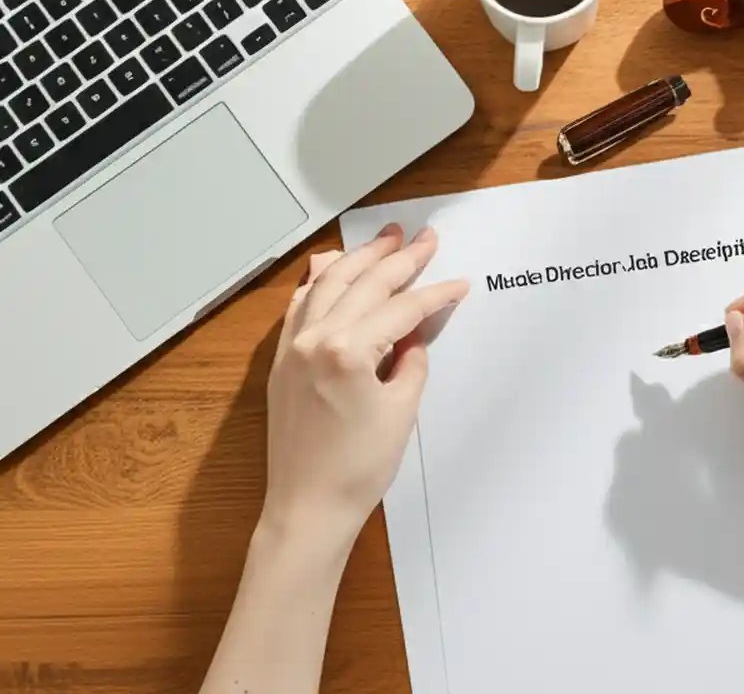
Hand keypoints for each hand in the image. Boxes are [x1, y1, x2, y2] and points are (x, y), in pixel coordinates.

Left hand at [263, 224, 468, 544]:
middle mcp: (314, 339)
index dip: (434, 293)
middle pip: (363, 283)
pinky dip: (320, 283)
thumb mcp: (401, 411)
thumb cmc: (356, 469)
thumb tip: (409, 337)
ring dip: (358, 259)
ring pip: (327, 284)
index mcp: (347, 350)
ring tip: (383, 241)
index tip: (457, 284)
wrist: (308, 507)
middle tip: (423, 239)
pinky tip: (332, 270)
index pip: (401, 308)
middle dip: (398, 258)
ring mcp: (293, 348)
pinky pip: (301, 306)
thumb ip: (410, 363)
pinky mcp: (282, 362)